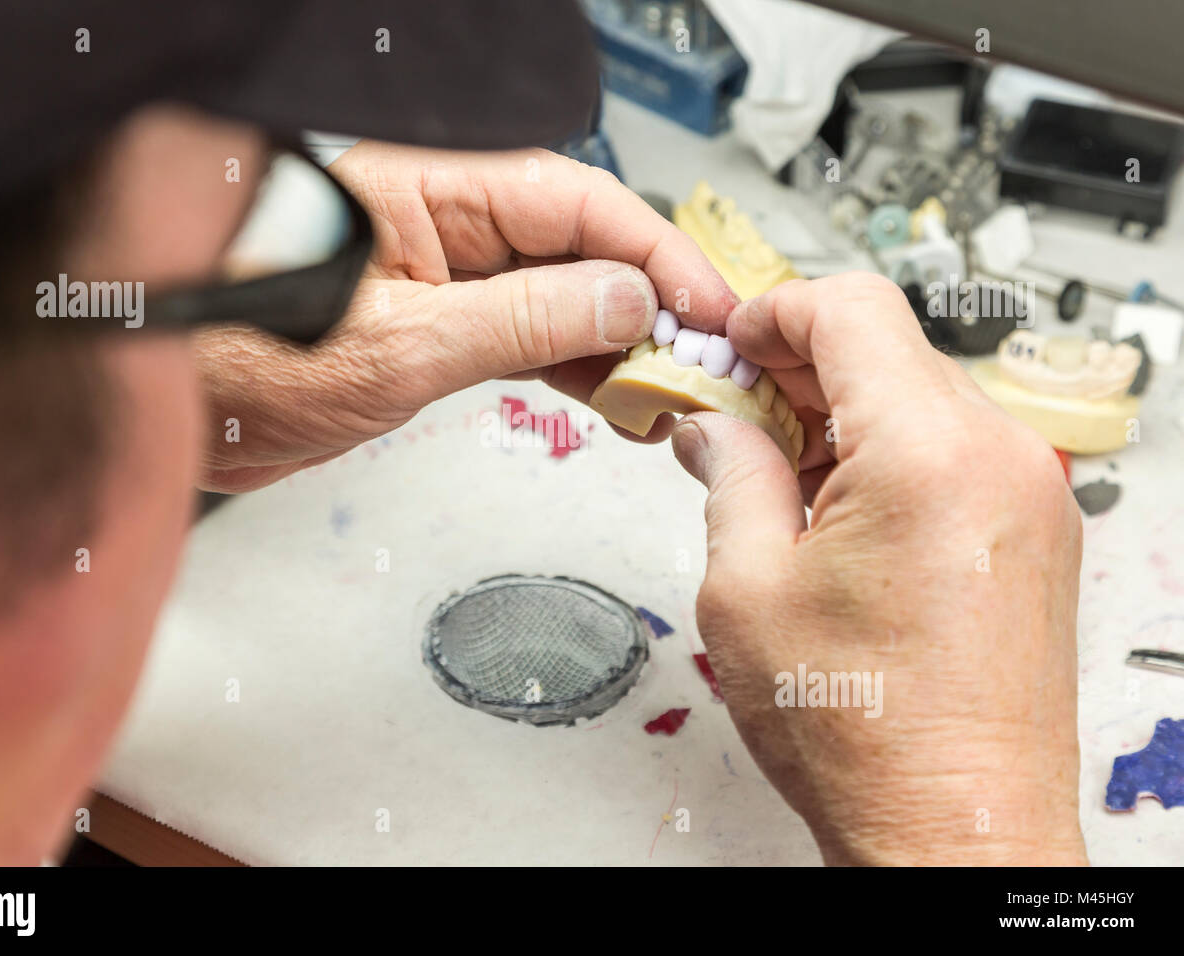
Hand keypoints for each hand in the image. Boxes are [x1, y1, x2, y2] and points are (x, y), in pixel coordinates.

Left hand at [195, 141, 737, 491]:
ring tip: (667, 392)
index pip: (577, 203)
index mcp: (431, 190)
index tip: (707, 307)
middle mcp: (443, 224)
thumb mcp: (401, 344)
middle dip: (649, 304)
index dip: (655, 254)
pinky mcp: (436, 329)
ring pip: (563, 295)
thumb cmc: (236, 355)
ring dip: (620, 344)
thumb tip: (624, 302)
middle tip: (700, 363)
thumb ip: (523, 320)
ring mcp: (444, 279)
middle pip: (581, 246)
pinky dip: (576, 368)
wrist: (169, 409)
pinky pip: (529, 335)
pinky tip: (614, 396)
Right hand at [672, 273, 1086, 864]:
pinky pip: (951, 449)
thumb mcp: (748, 589)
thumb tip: (712, 428)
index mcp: (925, 455)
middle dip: (797, 368)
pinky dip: (885, 454)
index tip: (731, 342)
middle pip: (886, 347)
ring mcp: (1028, 494)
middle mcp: (997, 459)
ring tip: (775, 478)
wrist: (957, 830)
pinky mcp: (1034, 530)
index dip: (773, 311)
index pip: (850, 308)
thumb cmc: (870, 738)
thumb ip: (727, 477)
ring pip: (918, 397)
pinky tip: (831, 510)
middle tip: (730, 414)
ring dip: (839, 416)